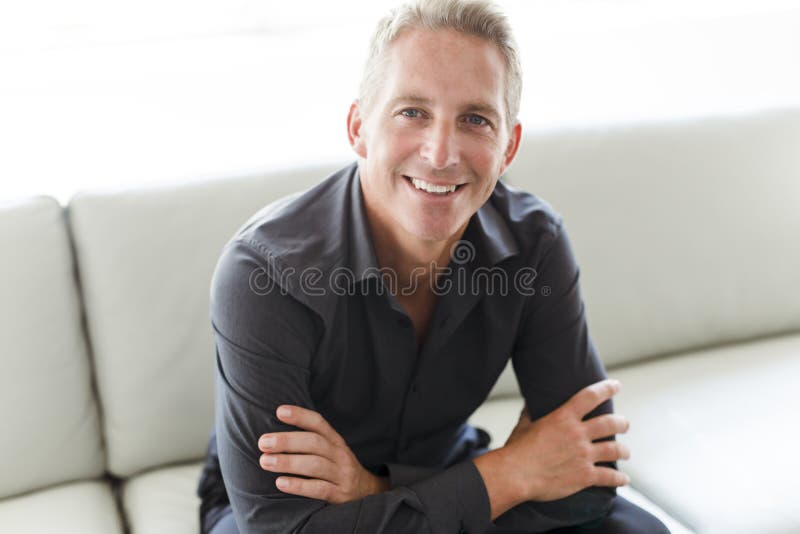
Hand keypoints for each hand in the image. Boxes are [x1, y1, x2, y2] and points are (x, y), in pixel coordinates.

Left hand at [257, 405, 388, 503]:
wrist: (367, 492)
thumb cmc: (336, 468)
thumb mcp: (330, 451)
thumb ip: (309, 441)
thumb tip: (273, 434)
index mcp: (335, 441)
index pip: (319, 423)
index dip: (300, 416)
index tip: (279, 411)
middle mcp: (340, 454)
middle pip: (314, 442)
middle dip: (287, 441)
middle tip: (263, 442)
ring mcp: (342, 475)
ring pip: (315, 464)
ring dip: (288, 462)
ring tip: (266, 461)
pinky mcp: (340, 495)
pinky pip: (319, 489)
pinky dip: (299, 485)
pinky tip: (281, 483)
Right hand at [504, 378, 630, 501]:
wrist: (516, 475)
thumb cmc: (517, 450)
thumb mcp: (523, 425)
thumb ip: (530, 412)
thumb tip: (530, 402)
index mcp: (563, 417)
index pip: (590, 397)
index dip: (606, 389)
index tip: (616, 385)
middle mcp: (577, 434)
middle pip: (610, 423)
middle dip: (621, 423)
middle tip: (624, 424)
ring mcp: (583, 455)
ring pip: (614, 450)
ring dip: (624, 451)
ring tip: (626, 452)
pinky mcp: (584, 476)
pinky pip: (609, 477)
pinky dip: (619, 479)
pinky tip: (624, 480)